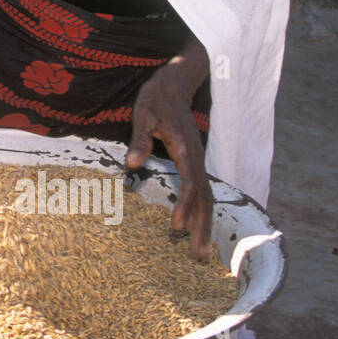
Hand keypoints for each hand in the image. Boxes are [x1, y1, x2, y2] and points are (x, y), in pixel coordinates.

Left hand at [128, 65, 212, 260]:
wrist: (175, 82)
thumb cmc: (156, 97)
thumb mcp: (143, 113)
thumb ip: (140, 139)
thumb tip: (131, 164)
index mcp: (184, 148)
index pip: (189, 183)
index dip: (185, 205)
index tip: (176, 226)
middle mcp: (196, 157)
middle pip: (204, 198)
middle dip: (202, 227)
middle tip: (198, 256)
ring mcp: (197, 160)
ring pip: (206, 197)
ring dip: (204, 224)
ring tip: (200, 251)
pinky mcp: (193, 161)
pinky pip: (201, 191)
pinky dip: (201, 211)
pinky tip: (196, 226)